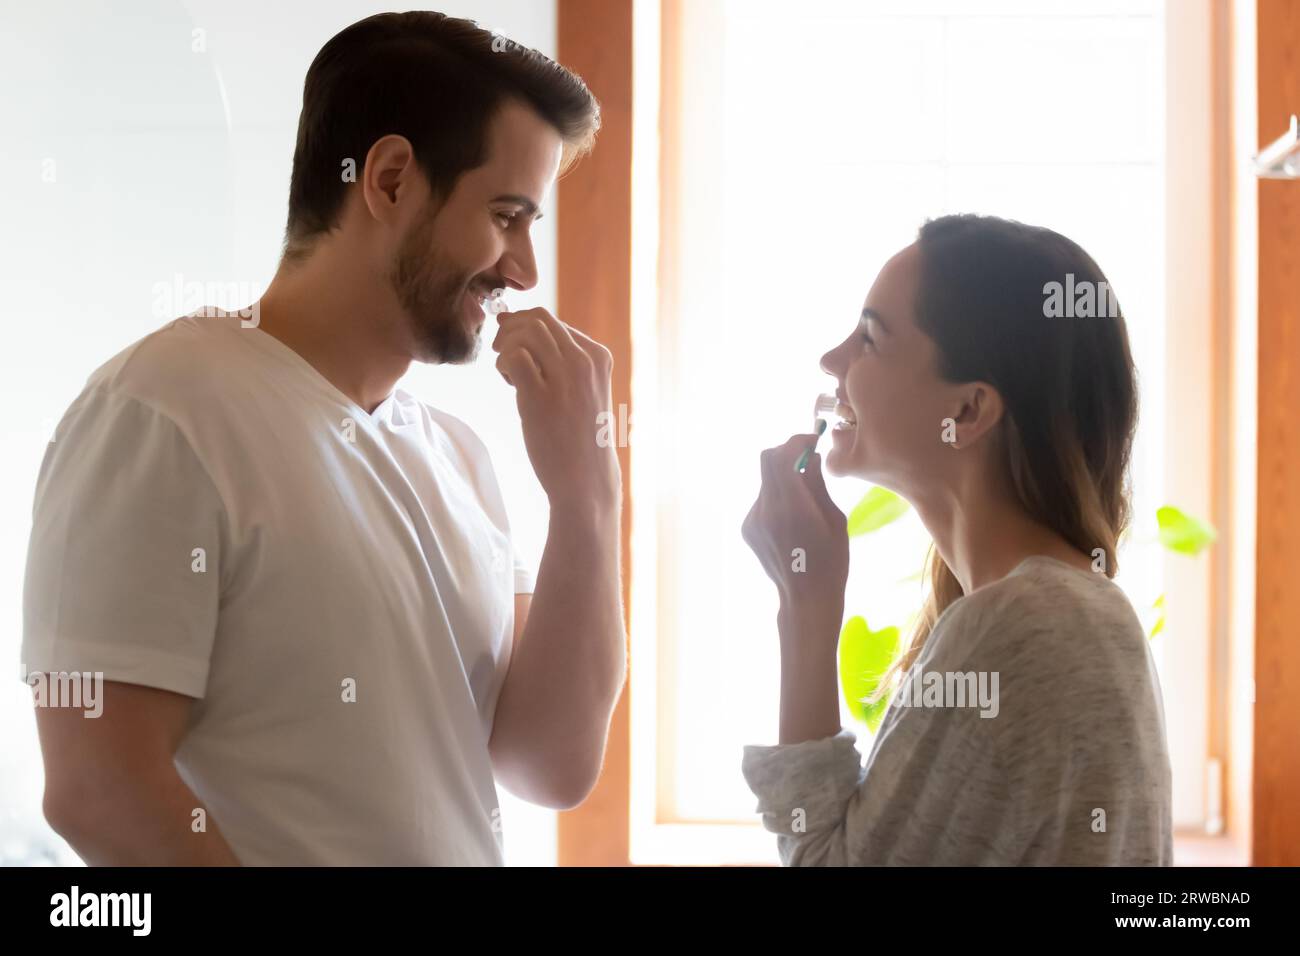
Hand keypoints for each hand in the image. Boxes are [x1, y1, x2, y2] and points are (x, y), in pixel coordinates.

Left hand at [490, 308, 621, 510]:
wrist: (585, 478)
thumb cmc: (580, 437)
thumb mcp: (584, 391)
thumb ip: (563, 362)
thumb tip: (519, 328)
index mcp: (598, 356)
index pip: (553, 321)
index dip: (526, 328)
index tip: (517, 350)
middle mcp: (584, 361)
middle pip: (537, 319)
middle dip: (511, 330)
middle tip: (501, 353)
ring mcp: (564, 377)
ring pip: (525, 333)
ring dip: (506, 347)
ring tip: (508, 373)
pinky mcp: (541, 396)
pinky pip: (513, 357)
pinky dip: (502, 364)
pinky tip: (508, 383)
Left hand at [741, 434, 848, 614]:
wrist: (806, 597)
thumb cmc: (831, 559)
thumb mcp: (834, 519)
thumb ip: (817, 484)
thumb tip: (810, 457)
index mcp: (791, 507)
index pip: (779, 457)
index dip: (795, 442)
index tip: (813, 440)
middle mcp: (766, 510)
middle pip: (767, 461)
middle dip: (788, 454)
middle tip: (808, 459)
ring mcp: (752, 520)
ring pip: (766, 482)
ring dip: (784, 480)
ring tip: (805, 503)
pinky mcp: (747, 528)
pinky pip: (763, 501)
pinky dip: (778, 498)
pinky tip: (792, 522)